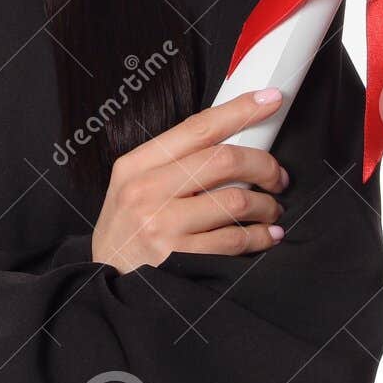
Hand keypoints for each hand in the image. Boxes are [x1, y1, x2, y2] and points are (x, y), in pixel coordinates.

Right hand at [91, 87, 289, 272]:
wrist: (104, 283)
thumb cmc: (126, 231)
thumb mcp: (133, 187)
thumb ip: (173, 163)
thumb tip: (232, 141)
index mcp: (136, 165)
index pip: (196, 128)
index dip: (239, 111)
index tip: (269, 100)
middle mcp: (145, 191)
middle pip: (222, 160)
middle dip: (264, 165)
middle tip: (278, 176)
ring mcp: (161, 225)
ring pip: (235, 201)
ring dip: (266, 206)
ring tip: (270, 211)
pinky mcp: (178, 257)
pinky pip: (234, 240)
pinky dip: (259, 237)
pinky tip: (265, 236)